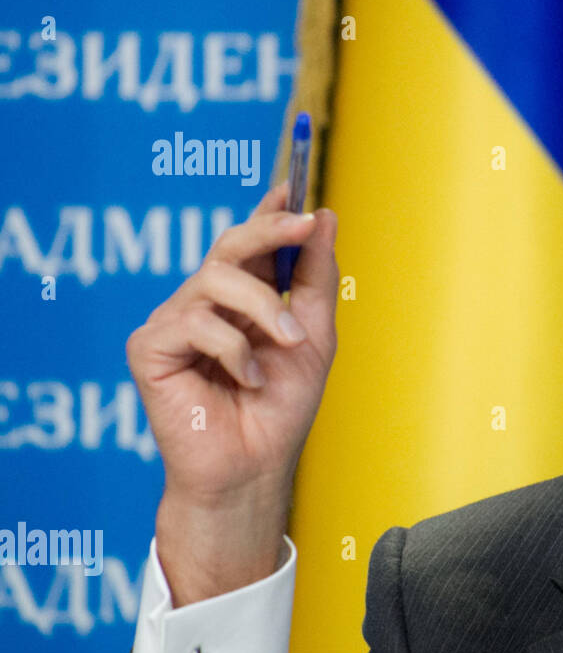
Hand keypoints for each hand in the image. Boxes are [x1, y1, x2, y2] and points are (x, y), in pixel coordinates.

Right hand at [126, 181, 338, 604]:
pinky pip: (194, 322)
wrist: (255, 467)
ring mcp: (174, 322)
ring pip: (216, 279)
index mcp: (243, 298)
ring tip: (287, 345)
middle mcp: (205, 302)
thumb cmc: (282, 407)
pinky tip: (245, 380)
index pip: (252, 242)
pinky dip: (232, 349)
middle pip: (231, 243)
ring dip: (264, 309)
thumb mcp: (314, 337)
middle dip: (270, 229)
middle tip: (305, 225)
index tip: (293, 185)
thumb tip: (324, 217)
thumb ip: (315, 278)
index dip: (269, 210)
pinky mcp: (148, 348)